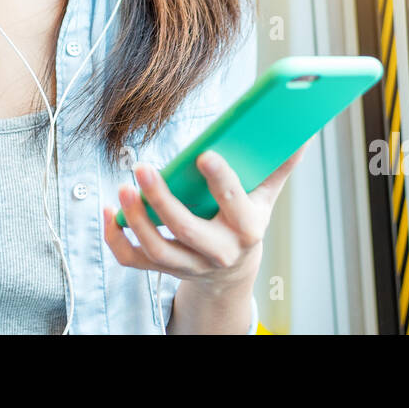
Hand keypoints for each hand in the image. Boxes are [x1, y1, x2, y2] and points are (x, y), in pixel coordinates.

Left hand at [103, 143, 308, 292]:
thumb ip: (278, 167)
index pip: (234, 205)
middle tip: (142, 168)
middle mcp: (217, 252)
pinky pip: (133, 260)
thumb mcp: (266, 198)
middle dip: (162, 199)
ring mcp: (188, 265)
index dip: (221, 181)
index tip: (204, 155)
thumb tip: (300, 136)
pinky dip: (116, 239)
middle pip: (185, 230)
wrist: (231, 271)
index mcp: (246, 229)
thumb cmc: (244, 221)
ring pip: (156, 250)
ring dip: (135, 220)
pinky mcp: (163, 269)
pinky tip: (108, 211)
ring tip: (123, 188)